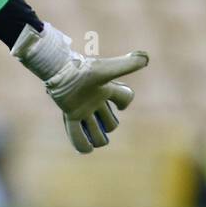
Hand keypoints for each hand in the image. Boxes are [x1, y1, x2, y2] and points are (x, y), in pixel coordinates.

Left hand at [11, 23, 148, 152]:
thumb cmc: (83, 70)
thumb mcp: (107, 70)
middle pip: (110, 121)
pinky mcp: (70, 114)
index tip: (119, 104)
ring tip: (94, 137)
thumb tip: (146, 58)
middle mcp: (96, 100)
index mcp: (107, 89)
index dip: (125, 103)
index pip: (124, 98)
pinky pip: (76, 134)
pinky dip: (82, 145)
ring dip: (97, 138)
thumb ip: (127, 65)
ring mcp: (83, 108)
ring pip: (95, 130)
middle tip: (101, 121)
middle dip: (109, 126)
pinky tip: (86, 148)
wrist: (59, 71)